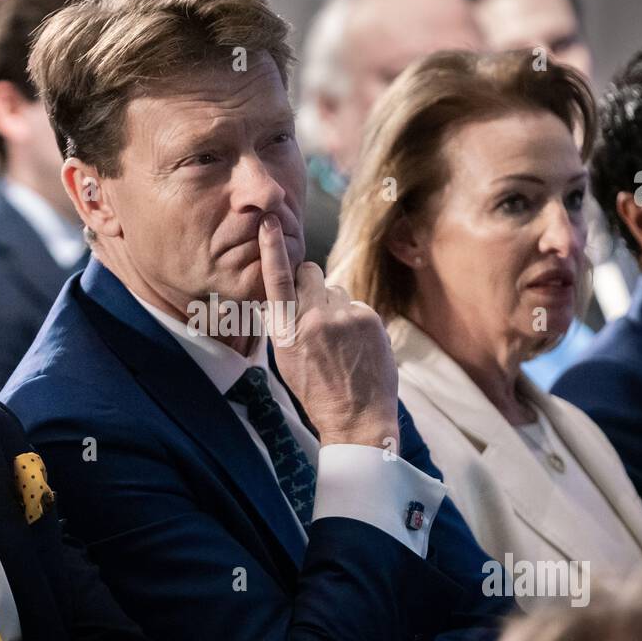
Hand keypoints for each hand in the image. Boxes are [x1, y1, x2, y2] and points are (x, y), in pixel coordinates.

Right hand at [258, 213, 398, 448]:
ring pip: (335, 290)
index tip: (271, 221)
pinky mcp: (370, 319)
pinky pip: (357, 305)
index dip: (273, 249)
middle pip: (310, 273)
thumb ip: (285, 323)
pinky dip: (354, 320)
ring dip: (334, 305)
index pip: (277, 281)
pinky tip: (355, 346)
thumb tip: (288, 294)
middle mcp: (315, 318)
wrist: (358, 419)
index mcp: (287, 331)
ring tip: (338, 341)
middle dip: (309, 284)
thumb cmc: (317, 392)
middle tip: (313, 313)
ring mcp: (346, 317)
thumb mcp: (287, 360)